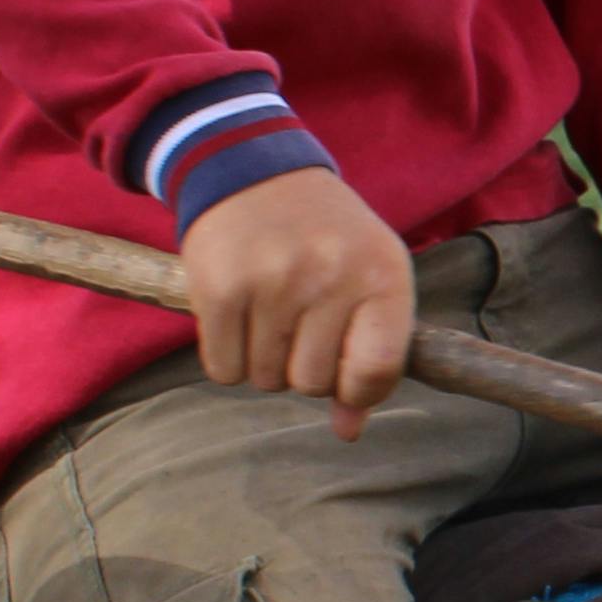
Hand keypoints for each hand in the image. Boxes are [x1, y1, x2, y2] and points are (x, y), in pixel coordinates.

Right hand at [176, 167, 413, 435]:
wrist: (253, 170)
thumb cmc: (324, 237)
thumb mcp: (367, 279)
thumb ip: (368, 356)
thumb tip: (349, 431)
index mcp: (383, 273)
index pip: (378, 370)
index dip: (358, 389)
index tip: (345, 374)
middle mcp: (330, 275)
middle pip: (313, 382)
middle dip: (302, 369)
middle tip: (297, 327)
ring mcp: (274, 281)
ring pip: (266, 380)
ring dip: (264, 362)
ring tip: (268, 314)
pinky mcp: (219, 288)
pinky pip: (224, 371)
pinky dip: (228, 358)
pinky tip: (237, 318)